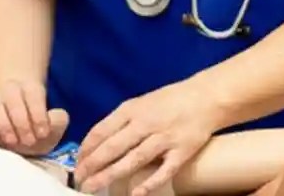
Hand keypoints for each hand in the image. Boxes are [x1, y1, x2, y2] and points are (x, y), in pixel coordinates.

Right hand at [0, 79, 68, 155]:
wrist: (19, 132)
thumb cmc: (37, 128)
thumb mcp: (52, 126)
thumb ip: (58, 122)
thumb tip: (52, 120)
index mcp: (30, 88)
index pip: (33, 93)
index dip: (38, 113)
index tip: (43, 133)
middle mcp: (10, 91)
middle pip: (13, 97)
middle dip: (22, 122)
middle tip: (30, 141)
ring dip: (4, 125)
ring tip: (13, 142)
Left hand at [75, 80, 218, 195]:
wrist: (206, 97)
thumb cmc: (170, 100)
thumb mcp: (141, 102)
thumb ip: (121, 120)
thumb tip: (98, 141)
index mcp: (132, 109)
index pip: (102, 130)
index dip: (86, 149)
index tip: (76, 163)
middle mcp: (146, 123)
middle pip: (113, 147)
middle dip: (92, 165)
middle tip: (78, 180)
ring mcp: (164, 139)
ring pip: (133, 160)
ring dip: (110, 175)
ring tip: (93, 187)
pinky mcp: (182, 152)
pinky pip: (164, 171)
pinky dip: (150, 183)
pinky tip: (136, 194)